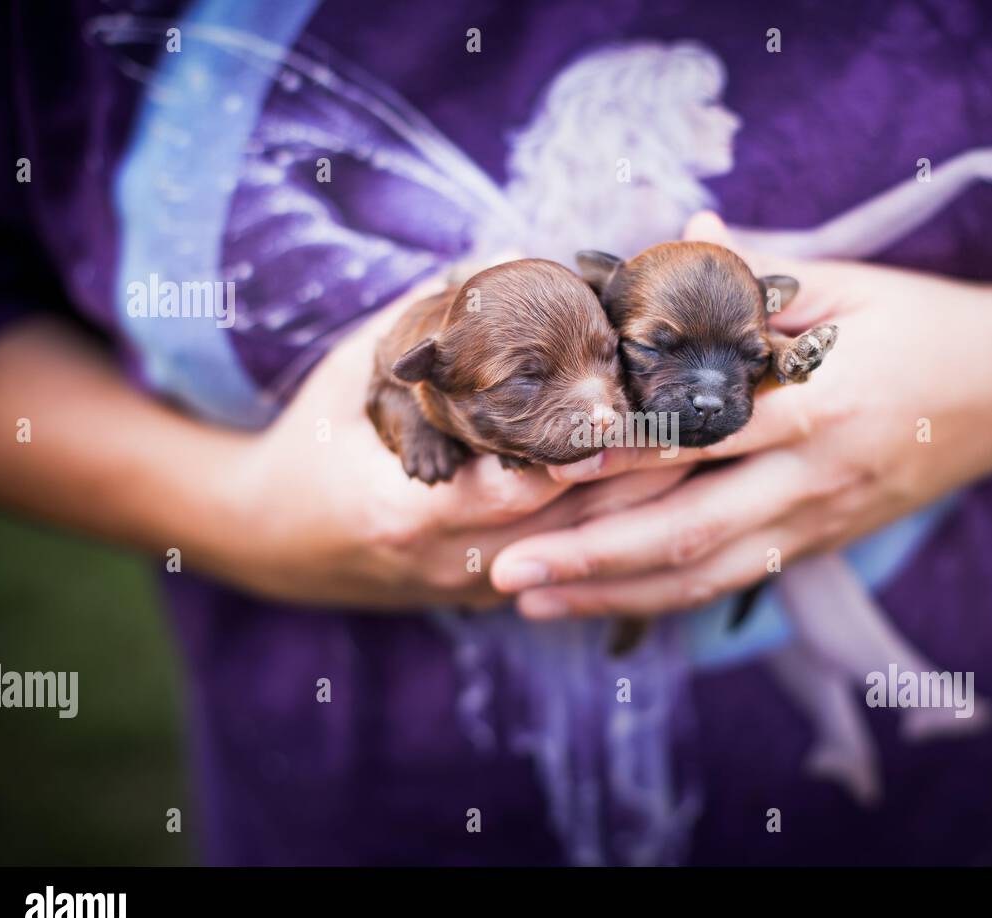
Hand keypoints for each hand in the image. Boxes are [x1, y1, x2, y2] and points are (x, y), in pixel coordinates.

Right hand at [224, 280, 688, 609]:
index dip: (611, 444)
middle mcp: (456, 560)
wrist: (270, 538)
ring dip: (650, 504)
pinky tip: (669, 497)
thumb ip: (436, 318)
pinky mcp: (491, 594)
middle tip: (721, 423)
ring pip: (589, 549)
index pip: (538, 480)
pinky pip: (571, 564)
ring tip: (714, 454)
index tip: (672, 402)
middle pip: (582, 522)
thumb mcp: (360, 365)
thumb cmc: (312, 438)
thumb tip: (520, 250)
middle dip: (653, 474)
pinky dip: (617, 529)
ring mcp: (478, 585)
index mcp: (417, 510)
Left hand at [489, 213, 991, 617]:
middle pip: (686, 530)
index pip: (691, 437)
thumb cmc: (922, 322)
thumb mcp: (842, 284)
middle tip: (499, 569)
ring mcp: (821, 519)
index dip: (609, 460)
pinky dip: (665, 594)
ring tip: (530, 601)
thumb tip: (676, 236)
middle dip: (588, 555)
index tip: (530, 468)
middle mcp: (814, 476)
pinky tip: (606, 599)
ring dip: (612, 593)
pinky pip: (735, 579)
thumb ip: (750, 277)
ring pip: (704, 574)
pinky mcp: (824, 541)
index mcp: (815, 400)